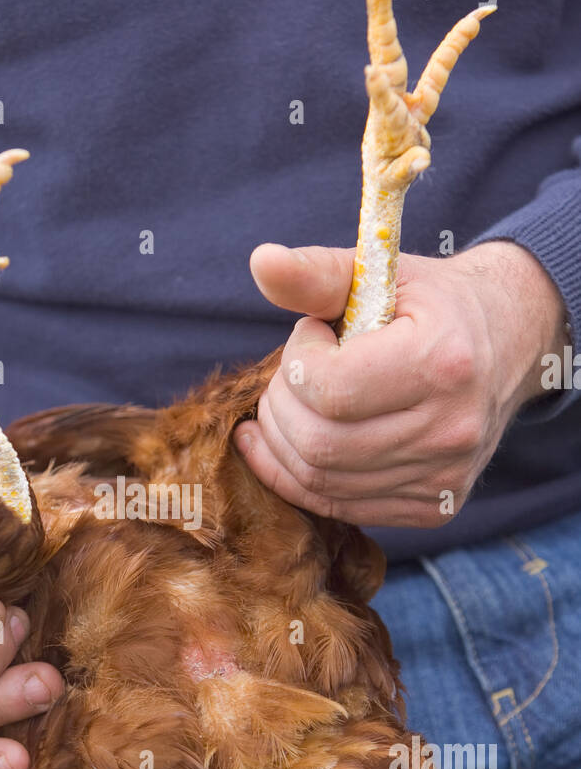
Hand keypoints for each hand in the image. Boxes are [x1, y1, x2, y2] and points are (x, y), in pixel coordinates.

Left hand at [235, 240, 566, 526]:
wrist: (507, 344)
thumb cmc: (432, 305)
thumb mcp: (380, 274)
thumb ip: (316, 273)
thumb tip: (260, 261)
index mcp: (443, 362)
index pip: (329, 389)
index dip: (297, 361)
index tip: (311, 336)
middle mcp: (451, 429)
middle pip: (319, 444)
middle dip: (281, 407)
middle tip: (291, 375)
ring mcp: (444, 476)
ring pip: (320, 482)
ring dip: (281, 443)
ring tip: (290, 403)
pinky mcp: (434, 506)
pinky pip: (339, 506)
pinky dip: (297, 477)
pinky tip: (284, 443)